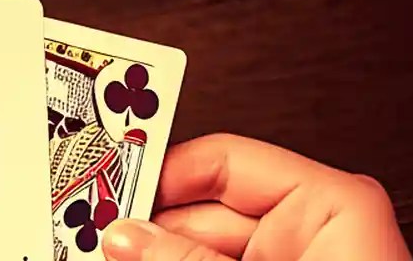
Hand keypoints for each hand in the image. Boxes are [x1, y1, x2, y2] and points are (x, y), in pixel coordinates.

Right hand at [102, 134, 412, 260]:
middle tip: (84, 234)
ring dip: (142, 259)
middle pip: (194, 213)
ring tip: (90, 254)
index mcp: (328, 208)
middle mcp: (303, 237)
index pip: (221, 162)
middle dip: (140, 229)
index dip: (157, 171)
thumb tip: (125, 236)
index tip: (101, 187)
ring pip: (186, 254)